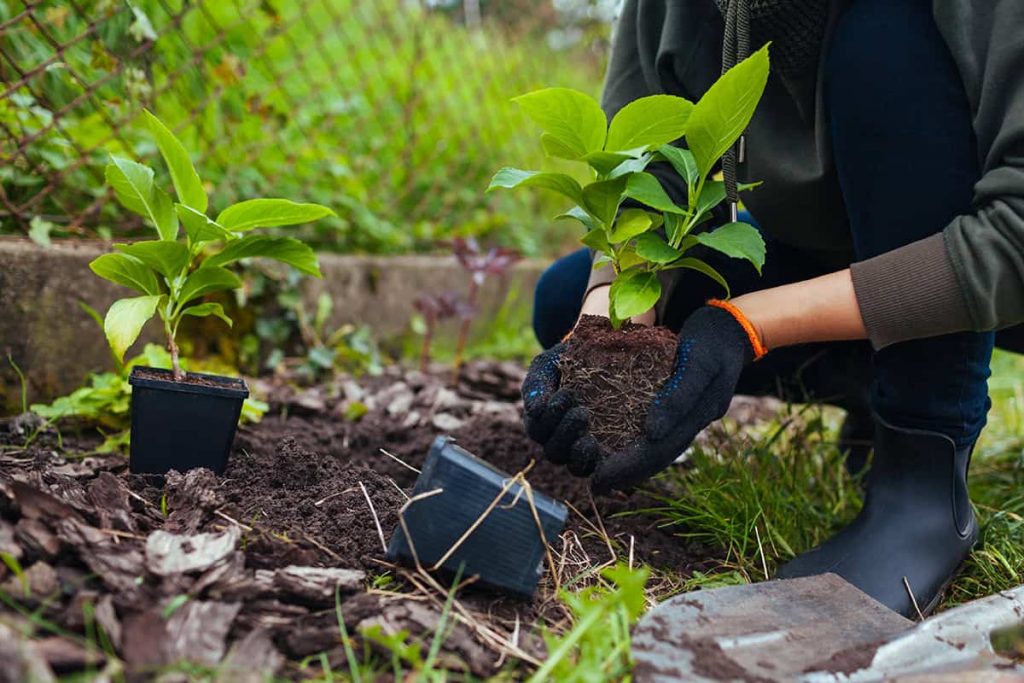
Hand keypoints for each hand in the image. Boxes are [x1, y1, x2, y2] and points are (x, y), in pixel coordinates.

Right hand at [521, 343, 603, 475]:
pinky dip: (598, 462)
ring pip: (573, 465)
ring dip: (580, 453)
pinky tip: (604, 447)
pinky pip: (597, 467)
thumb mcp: (547, 365)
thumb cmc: (568, 360)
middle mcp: (558, 439)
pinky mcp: (606, 453)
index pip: (537, 430)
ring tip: (591, 438)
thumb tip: (534, 411)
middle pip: (553, 451)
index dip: (549, 417)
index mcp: (541, 420)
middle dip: (565, 433)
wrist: (602, 355)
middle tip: (582, 412)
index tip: (566, 393)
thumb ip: (536, 385)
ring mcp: (581, 448)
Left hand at [591, 304, 761, 492]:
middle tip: (594, 484)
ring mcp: (691, 416)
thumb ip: (678, 396)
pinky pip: (660, 432)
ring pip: (659, 448)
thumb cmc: (712, 339)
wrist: (732, 326)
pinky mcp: (684, 406)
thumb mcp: (698, 361)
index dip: (628, 468)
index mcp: (699, 415)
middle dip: (626, 472)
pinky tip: (618, 444)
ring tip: (601, 470)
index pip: (659, 451)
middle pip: (657, 456)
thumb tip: (651, 433)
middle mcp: (693, 421)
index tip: (599, 479)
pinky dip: (639, 442)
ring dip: (632, 462)